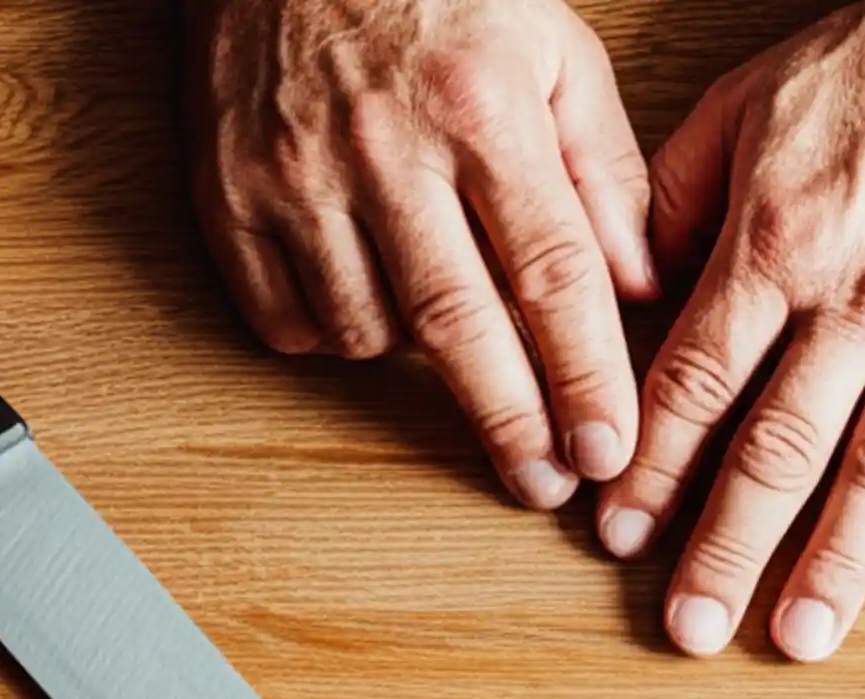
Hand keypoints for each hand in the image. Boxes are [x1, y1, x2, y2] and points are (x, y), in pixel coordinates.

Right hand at [185, 0, 657, 508]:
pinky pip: (287, 319)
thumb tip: (637, 283)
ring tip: (457, 340)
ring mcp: (294, 177)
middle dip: (511, 422)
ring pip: (370, 332)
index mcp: (481, 109)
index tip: (607, 446)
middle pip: (459, 326)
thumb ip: (604, 167)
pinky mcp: (228, 197)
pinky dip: (337, 334)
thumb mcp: (555, 49)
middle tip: (544, 482)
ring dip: (423, 361)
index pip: (550, 274)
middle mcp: (384, 150)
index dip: (584, 375)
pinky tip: (372, 304)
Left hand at [599, 0, 864, 659]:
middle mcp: (859, 302)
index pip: (695, 382)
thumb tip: (632, 281)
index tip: (619, 531)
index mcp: (778, 246)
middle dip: (726, 547)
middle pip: (779, 449)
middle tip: (692, 627)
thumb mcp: (747, 103)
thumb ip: (675, 195)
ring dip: (837, 560)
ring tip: (800, 633)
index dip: (651, 465)